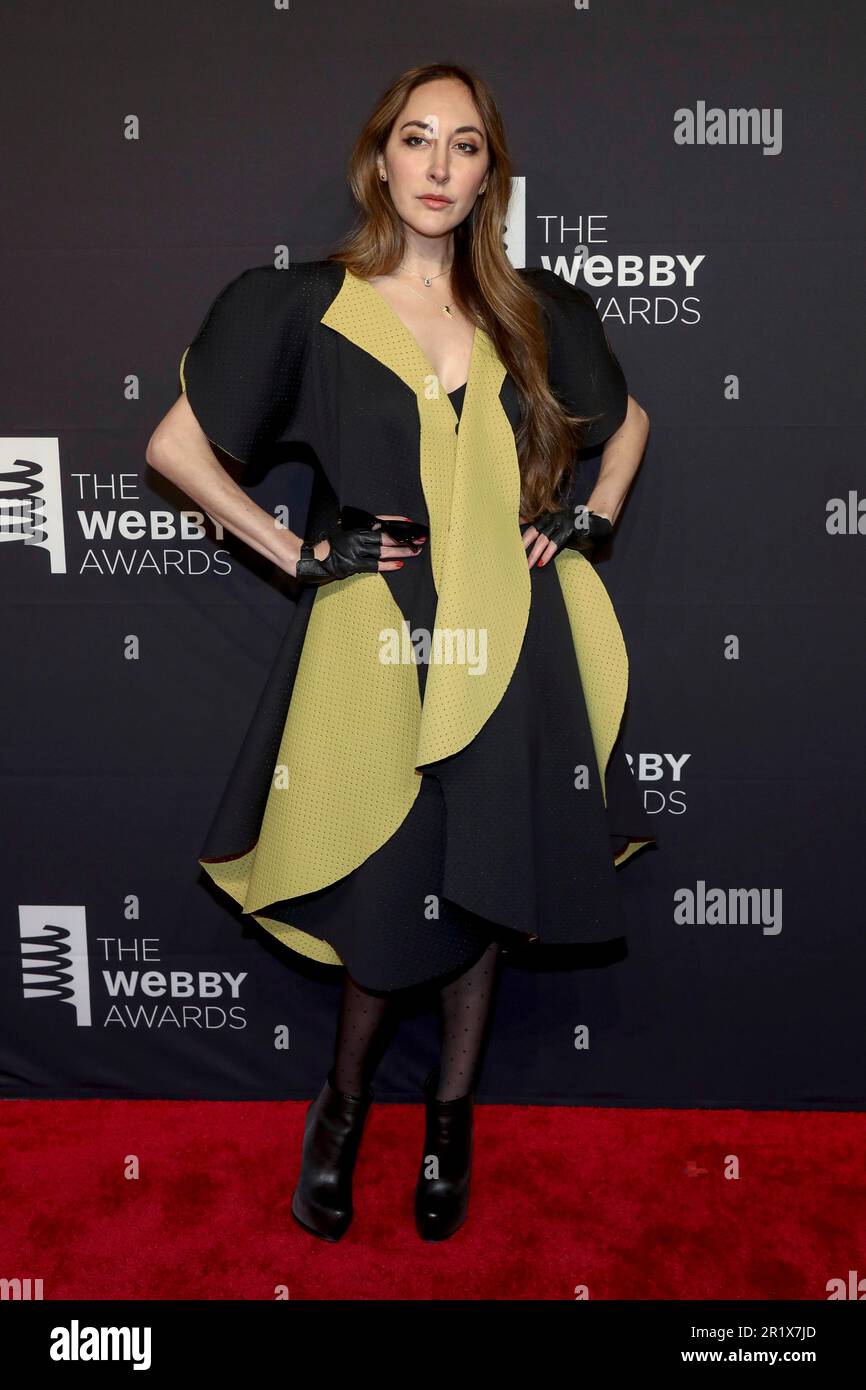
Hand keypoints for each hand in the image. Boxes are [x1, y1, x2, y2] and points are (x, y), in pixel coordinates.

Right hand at [294, 515, 425, 584]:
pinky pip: (375, 565)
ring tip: (415, 551)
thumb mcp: (343, 530)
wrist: (313, 558)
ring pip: (384, 550)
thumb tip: (376, 527)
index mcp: (356, 527)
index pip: (381, 521)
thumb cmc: (329, 545)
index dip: (396, 522)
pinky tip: (399, 565)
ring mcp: (356, 551)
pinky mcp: (354, 564)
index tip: (410, 523)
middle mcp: (357, 537)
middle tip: (420, 539)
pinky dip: (388, 565)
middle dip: (405, 538)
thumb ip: (359, 529)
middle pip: (386, 536)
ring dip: (401, 551)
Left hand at [519, 505, 611, 567]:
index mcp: (549, 518)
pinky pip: (556, 543)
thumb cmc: (577, 530)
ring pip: (543, 539)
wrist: (596, 523)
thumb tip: (534, 548)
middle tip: (518, 560)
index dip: (523, 538)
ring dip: (534, 553)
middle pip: (535, 534)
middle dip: (526, 548)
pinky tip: (542, 562)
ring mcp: (561, 522)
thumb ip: (547, 535)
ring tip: (528, 564)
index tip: (513, 548)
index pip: (532, 528)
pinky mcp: (570, 529)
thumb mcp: (559, 531)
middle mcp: (553, 518)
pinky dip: (548, 553)